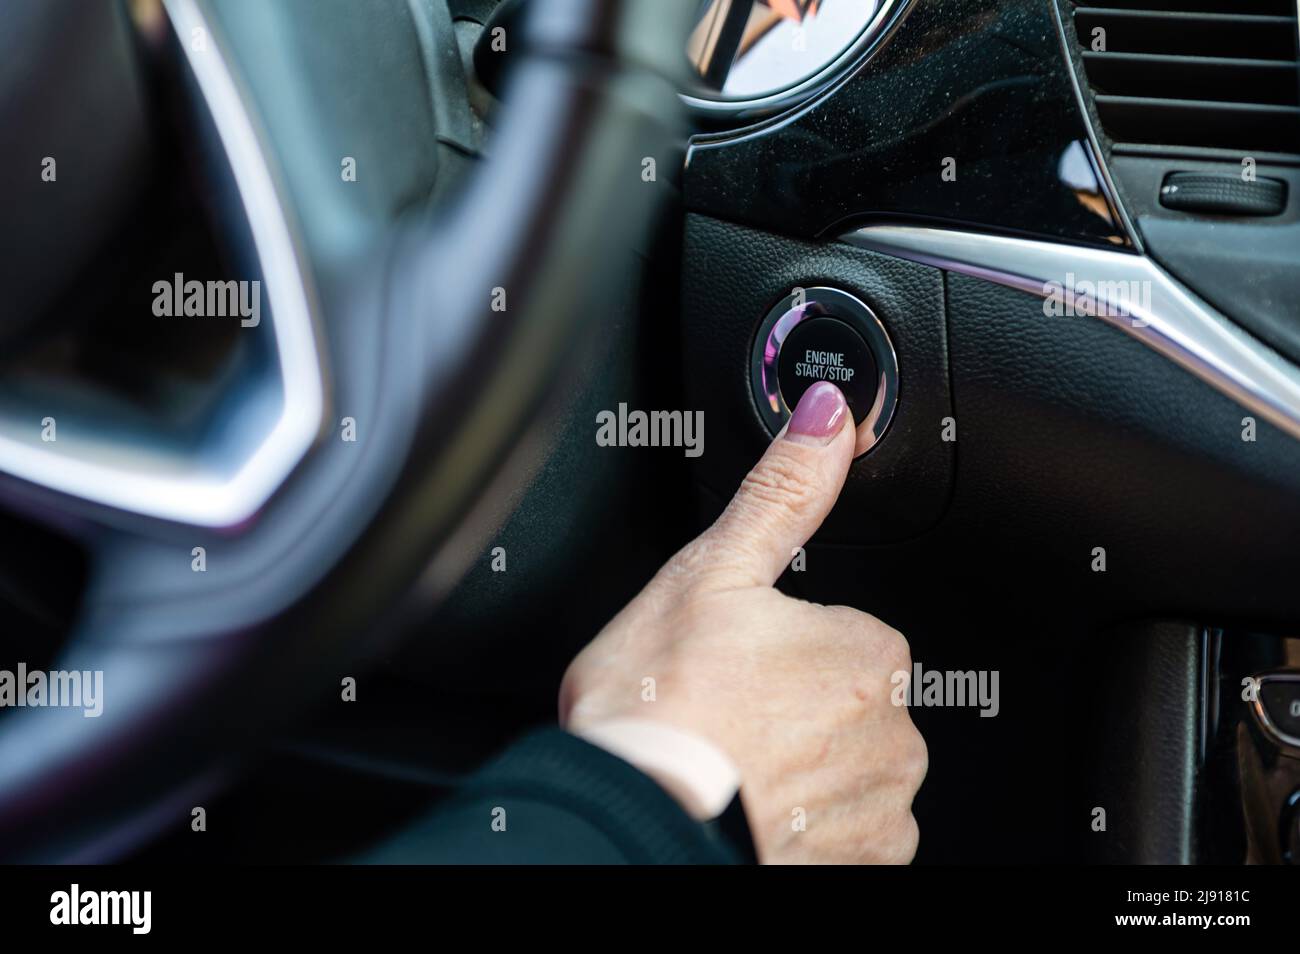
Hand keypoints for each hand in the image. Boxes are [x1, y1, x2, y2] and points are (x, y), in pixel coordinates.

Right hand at [560, 381, 926, 863]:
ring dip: (797, 776)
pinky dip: (805, 830)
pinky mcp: (863, 869)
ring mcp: (879, 810)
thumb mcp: (711, 573)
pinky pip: (844, 836)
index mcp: (867, 651)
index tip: (732, 668)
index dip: (780, 649)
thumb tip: (827, 415)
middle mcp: (893, 734)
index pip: (842, 636)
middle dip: (793, 713)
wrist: (638, 826)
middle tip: (722, 721)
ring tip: (727, 772)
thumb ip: (782, 495)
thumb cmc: (662, 712)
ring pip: (844, 774)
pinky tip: (750, 815)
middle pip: (846, 707)